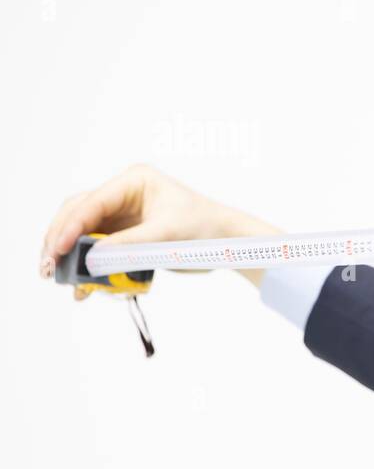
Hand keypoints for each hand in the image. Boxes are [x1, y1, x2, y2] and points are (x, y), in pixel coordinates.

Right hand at [40, 163, 279, 292]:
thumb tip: (90, 258)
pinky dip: (89, 266)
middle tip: (49, 267)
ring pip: (83, 233)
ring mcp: (123, 215)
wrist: (229, 243)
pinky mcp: (127, 235)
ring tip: (61, 279)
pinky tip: (83, 287)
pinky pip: (98, 249)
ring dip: (70, 256)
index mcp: (133, 181)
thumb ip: (127, 246)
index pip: (91, 202)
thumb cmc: (206, 229)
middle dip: (60, 240)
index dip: (70, 227)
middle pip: (78, 214)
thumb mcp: (166, 236)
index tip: (58, 250)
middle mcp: (123, 195)